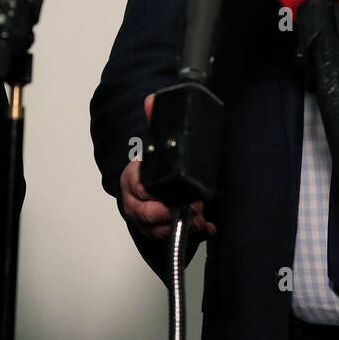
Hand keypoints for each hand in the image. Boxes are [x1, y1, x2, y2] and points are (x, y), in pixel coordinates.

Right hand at [119, 94, 216, 240]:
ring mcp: (146, 222)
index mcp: (131, 180)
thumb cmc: (155, 168)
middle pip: (145, 214)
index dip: (151, 190)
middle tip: (191, 205)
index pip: (136, 186)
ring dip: (183, 224)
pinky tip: (207, 228)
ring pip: (159, 231)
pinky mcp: (160, 234)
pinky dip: (193, 236)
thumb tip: (153, 99)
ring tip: (202, 217)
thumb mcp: (156, 144)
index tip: (164, 191)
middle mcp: (134, 204)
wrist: (153, 188)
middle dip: (169, 211)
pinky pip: (173, 240)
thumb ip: (156, 121)